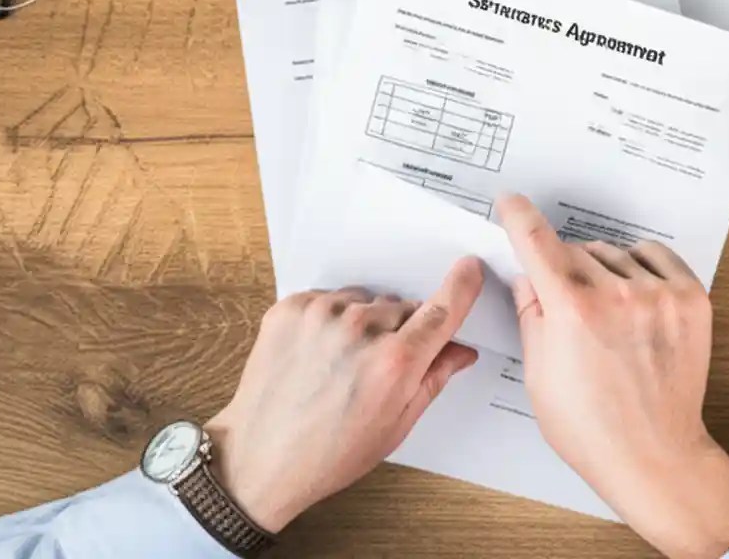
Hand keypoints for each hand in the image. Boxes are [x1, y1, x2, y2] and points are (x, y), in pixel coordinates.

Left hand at [204, 258, 483, 531]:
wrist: (259, 458)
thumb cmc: (329, 453)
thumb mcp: (395, 425)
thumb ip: (433, 379)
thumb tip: (461, 350)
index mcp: (395, 363)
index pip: (442, 309)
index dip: (461, 287)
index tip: (469, 269)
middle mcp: (360, 330)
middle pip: (403, 308)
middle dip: (402, 330)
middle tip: (380, 366)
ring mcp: (321, 315)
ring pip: (366, 301)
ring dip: (365, 322)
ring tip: (343, 362)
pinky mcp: (290, 308)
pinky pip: (329, 299)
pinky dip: (331, 318)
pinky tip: (320, 353)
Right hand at [498, 196, 728, 557]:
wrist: (654, 455)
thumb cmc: (590, 427)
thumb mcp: (538, 373)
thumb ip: (531, 314)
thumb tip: (527, 276)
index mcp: (571, 309)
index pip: (537, 241)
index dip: (519, 217)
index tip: (512, 203)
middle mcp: (616, 293)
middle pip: (575, 251)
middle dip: (563, 270)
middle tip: (568, 307)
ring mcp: (658, 294)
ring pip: (614, 254)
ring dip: (603, 271)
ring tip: (606, 316)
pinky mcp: (691, 299)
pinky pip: (657, 256)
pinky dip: (641, 266)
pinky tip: (634, 295)